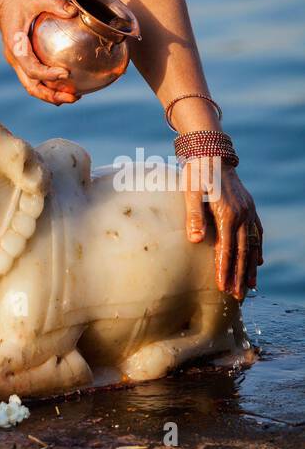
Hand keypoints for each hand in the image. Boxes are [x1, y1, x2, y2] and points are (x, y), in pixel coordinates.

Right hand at [0, 0, 79, 106]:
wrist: (1, 2)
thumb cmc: (18, 0)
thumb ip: (54, 2)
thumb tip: (74, 11)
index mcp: (15, 46)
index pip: (31, 68)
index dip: (48, 74)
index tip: (66, 73)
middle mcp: (15, 59)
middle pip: (31, 86)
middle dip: (51, 96)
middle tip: (73, 98)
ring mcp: (18, 62)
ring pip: (33, 87)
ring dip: (51, 96)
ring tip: (74, 97)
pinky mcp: (24, 61)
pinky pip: (35, 79)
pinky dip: (50, 86)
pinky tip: (68, 86)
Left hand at [182, 161, 262, 299]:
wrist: (211, 152)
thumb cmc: (196, 173)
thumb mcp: (190, 192)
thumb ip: (194, 216)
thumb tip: (195, 240)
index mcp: (227, 214)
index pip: (227, 249)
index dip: (225, 270)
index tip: (223, 288)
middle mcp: (242, 215)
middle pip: (242, 251)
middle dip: (239, 276)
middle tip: (238, 297)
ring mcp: (248, 211)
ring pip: (253, 244)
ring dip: (251, 267)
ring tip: (251, 286)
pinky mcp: (249, 206)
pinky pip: (257, 231)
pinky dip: (257, 248)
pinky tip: (257, 261)